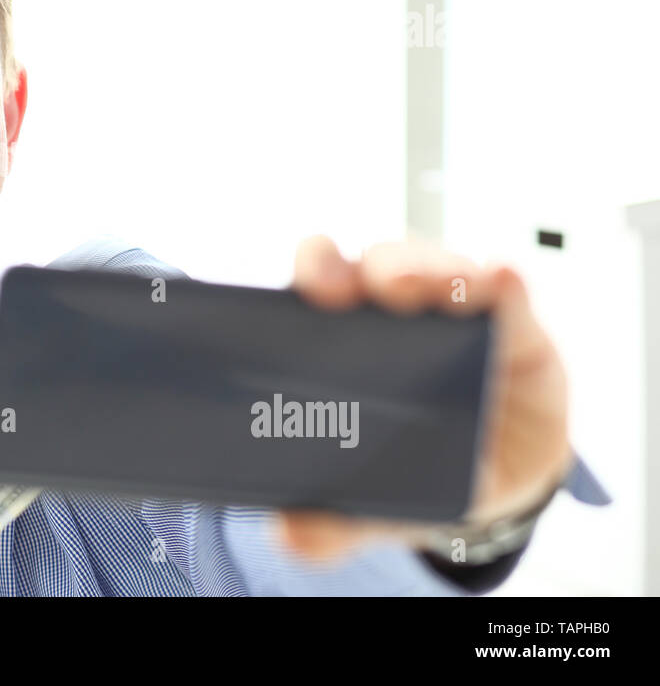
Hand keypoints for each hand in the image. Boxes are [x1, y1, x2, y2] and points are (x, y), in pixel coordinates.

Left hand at [275, 235, 573, 561]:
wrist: (502, 481)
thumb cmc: (423, 465)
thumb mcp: (382, 499)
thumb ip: (336, 517)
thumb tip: (290, 533)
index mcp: (344, 343)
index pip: (318, 291)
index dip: (311, 278)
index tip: (309, 286)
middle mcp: (392, 314)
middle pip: (369, 271)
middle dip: (359, 271)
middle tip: (355, 288)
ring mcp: (453, 313)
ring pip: (434, 270)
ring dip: (433, 271)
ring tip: (445, 286)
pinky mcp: (513, 325)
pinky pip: (506, 295)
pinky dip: (502, 284)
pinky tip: (502, 278)